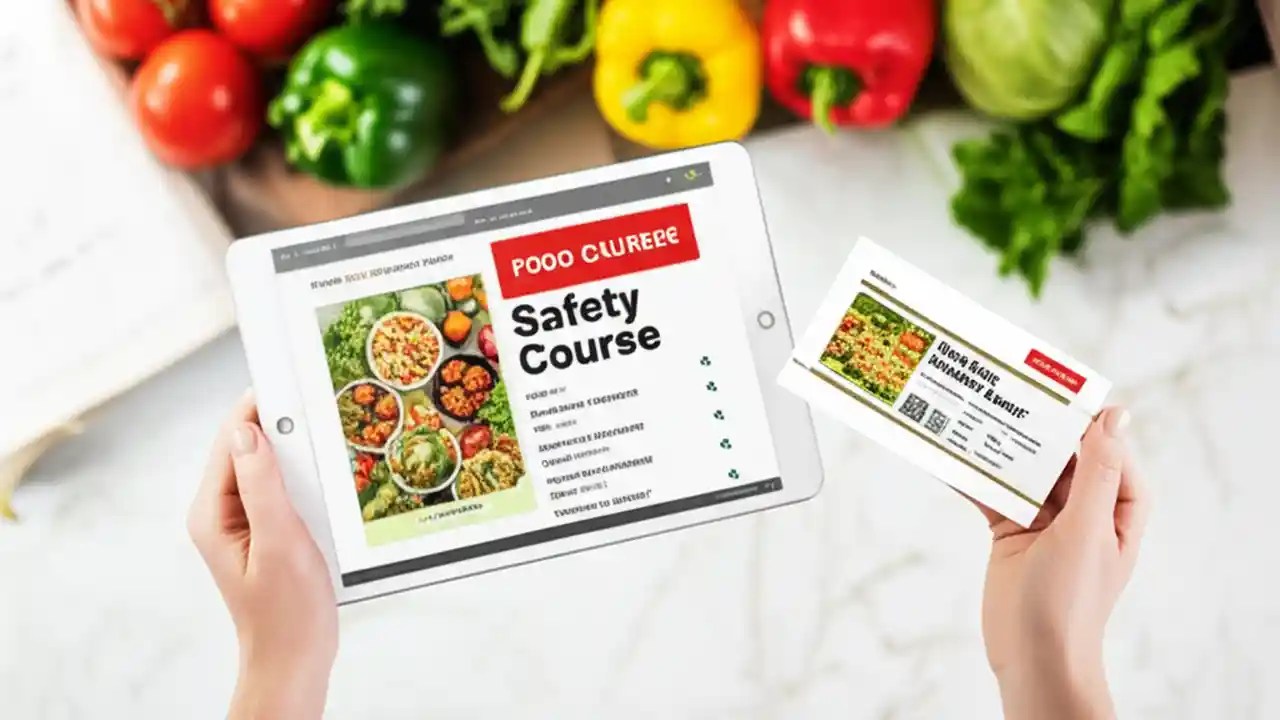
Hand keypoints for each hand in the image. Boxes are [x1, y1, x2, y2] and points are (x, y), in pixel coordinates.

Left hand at [188, 392, 337, 719]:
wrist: (295, 659)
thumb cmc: (287, 614)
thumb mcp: (280, 545)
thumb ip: (263, 487)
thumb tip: (247, 432)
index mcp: (212, 514)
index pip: (231, 442)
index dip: (258, 408)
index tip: (287, 379)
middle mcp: (221, 513)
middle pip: (246, 448)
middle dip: (279, 424)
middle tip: (315, 399)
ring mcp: (243, 521)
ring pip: (266, 466)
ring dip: (293, 448)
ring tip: (323, 427)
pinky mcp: (266, 529)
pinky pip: (280, 487)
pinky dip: (301, 473)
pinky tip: (325, 469)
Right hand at [975, 407, 1149, 719]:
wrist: (1033, 658)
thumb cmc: (1070, 600)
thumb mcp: (1087, 528)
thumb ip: (1097, 470)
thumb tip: (1115, 415)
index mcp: (1116, 509)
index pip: (1110, 450)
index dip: (1090, 420)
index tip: (1062, 389)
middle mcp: (1084, 512)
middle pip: (1062, 456)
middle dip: (1038, 428)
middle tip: (1008, 391)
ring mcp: (1046, 523)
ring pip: (1025, 472)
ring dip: (1002, 448)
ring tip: (974, 413)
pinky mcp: (1012, 534)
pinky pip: (994, 495)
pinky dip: (975, 478)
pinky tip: (951, 457)